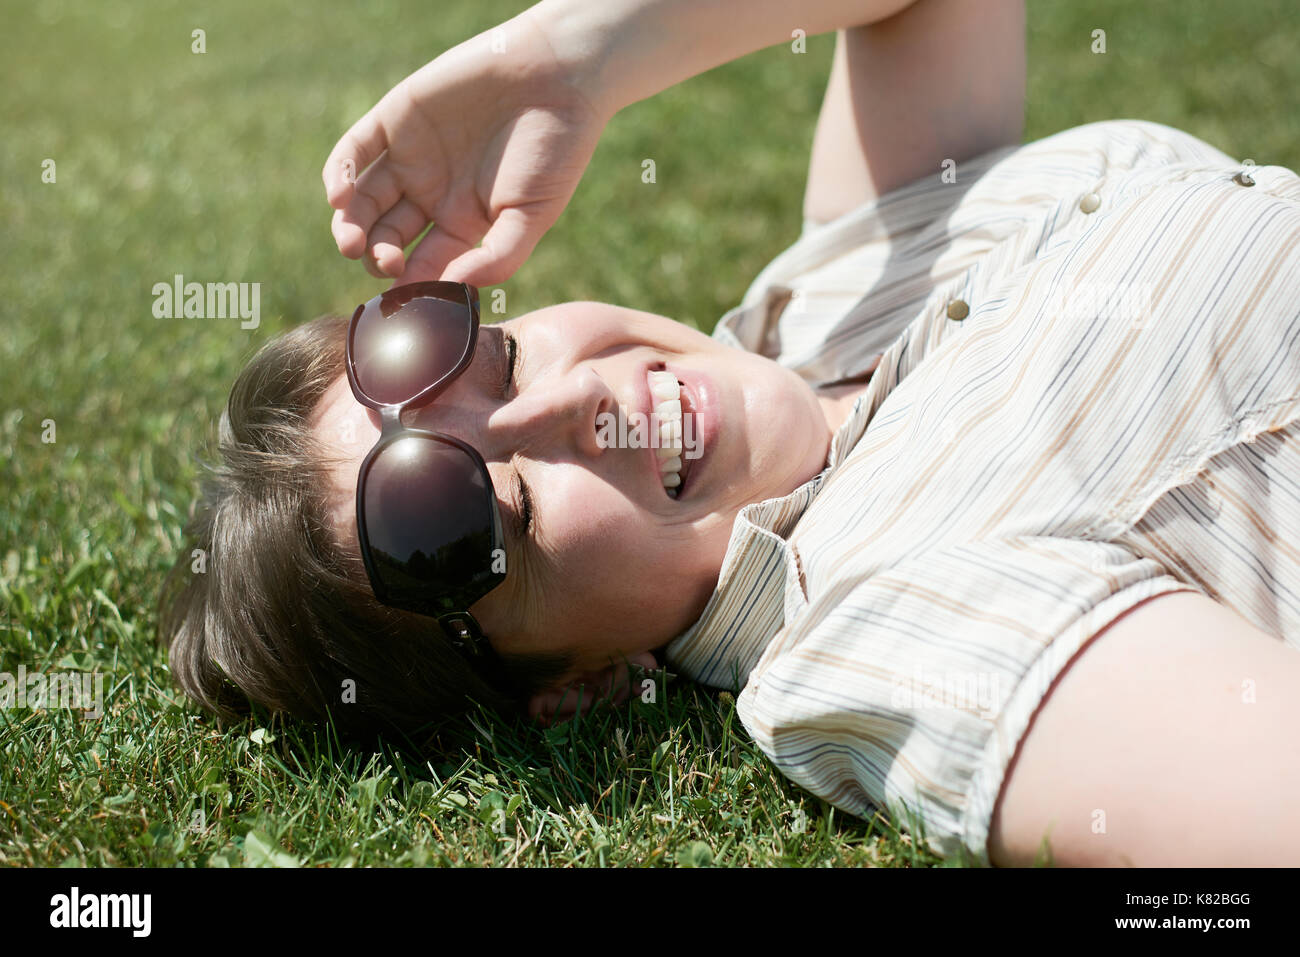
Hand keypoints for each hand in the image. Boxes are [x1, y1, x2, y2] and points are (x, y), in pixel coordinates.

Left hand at [322, 9, 609, 285]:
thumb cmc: (555, 151)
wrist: (556, 77)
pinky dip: (341, 175)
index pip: (424, 264)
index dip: (410, 284)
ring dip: (350, 226)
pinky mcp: (395, 118)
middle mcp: (432, 193)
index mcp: (463, 223)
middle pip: (387, 237)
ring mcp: (411, 157)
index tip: (405, 299)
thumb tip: (453, 289)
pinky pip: (356, 151)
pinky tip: (341, 197)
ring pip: (364, 201)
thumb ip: (496, 258)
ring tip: (352, 243)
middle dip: (377, 257)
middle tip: (382, 266)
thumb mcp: (532, 216)